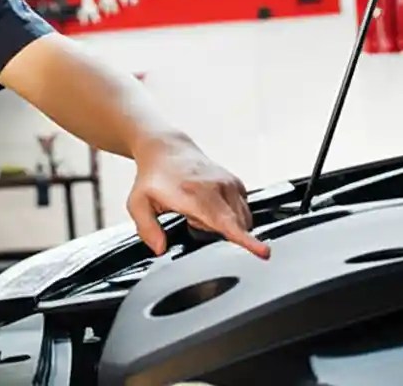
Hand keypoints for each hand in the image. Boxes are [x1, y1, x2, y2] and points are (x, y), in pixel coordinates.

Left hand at [126, 133, 270, 259]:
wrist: (165, 149)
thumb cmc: (153, 177)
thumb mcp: (138, 203)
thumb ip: (147, 228)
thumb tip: (159, 248)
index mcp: (194, 194)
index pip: (225, 223)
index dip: (245, 241)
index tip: (263, 252)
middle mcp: (217, 187)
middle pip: (234, 227)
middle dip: (214, 232)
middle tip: (190, 217)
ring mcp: (230, 183)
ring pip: (241, 221)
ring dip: (222, 224)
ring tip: (197, 210)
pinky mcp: (236, 183)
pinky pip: (243, 211)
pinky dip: (229, 215)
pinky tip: (209, 206)